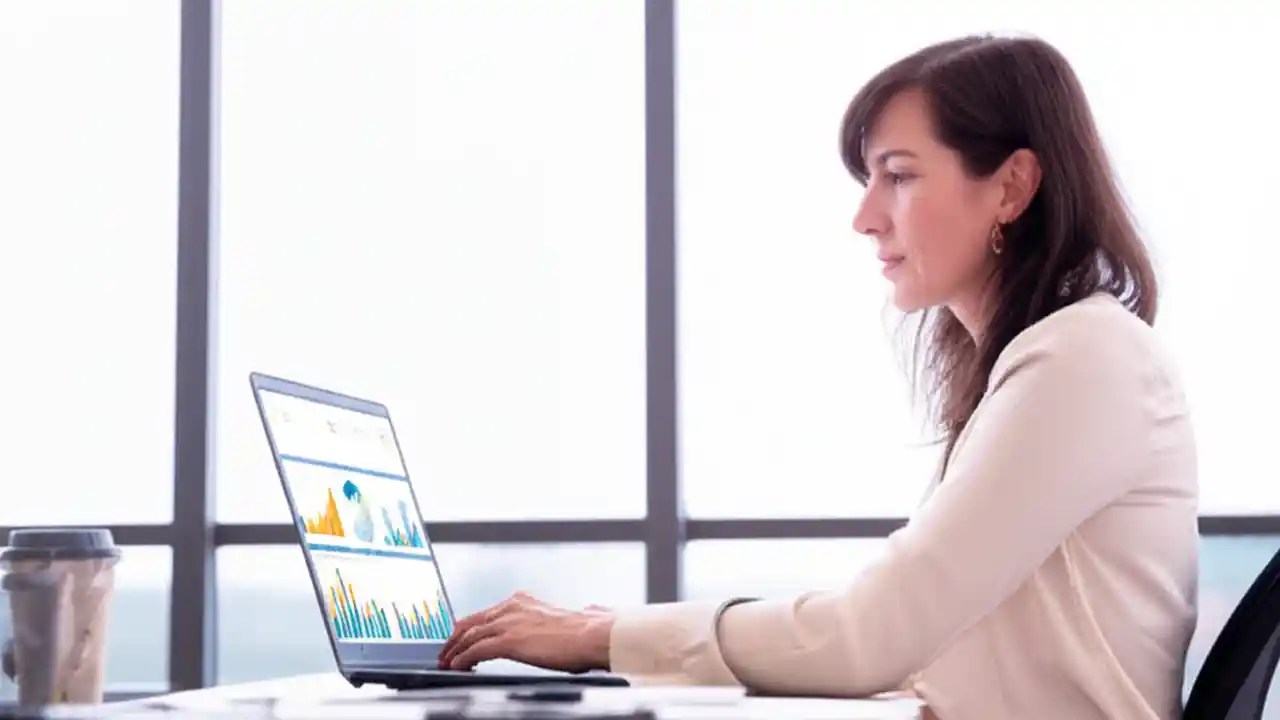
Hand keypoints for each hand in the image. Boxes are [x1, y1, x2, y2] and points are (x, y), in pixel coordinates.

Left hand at [438, 591, 613, 672]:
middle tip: (445, 652)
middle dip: (455, 639)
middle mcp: (511, 607)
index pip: (486, 614)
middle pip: (471, 622)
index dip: (469, 627)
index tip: (461, 638)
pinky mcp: (508, 640)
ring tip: (446, 663)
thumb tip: (584, 613)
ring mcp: (508, 623)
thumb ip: (557, 619)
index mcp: (523, 602)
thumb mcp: (565, 619)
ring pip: (469, 636)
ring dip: (454, 651)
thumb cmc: (587, 632)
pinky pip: (476, 650)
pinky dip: (463, 659)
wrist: (592, 635)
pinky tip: (457, 667)